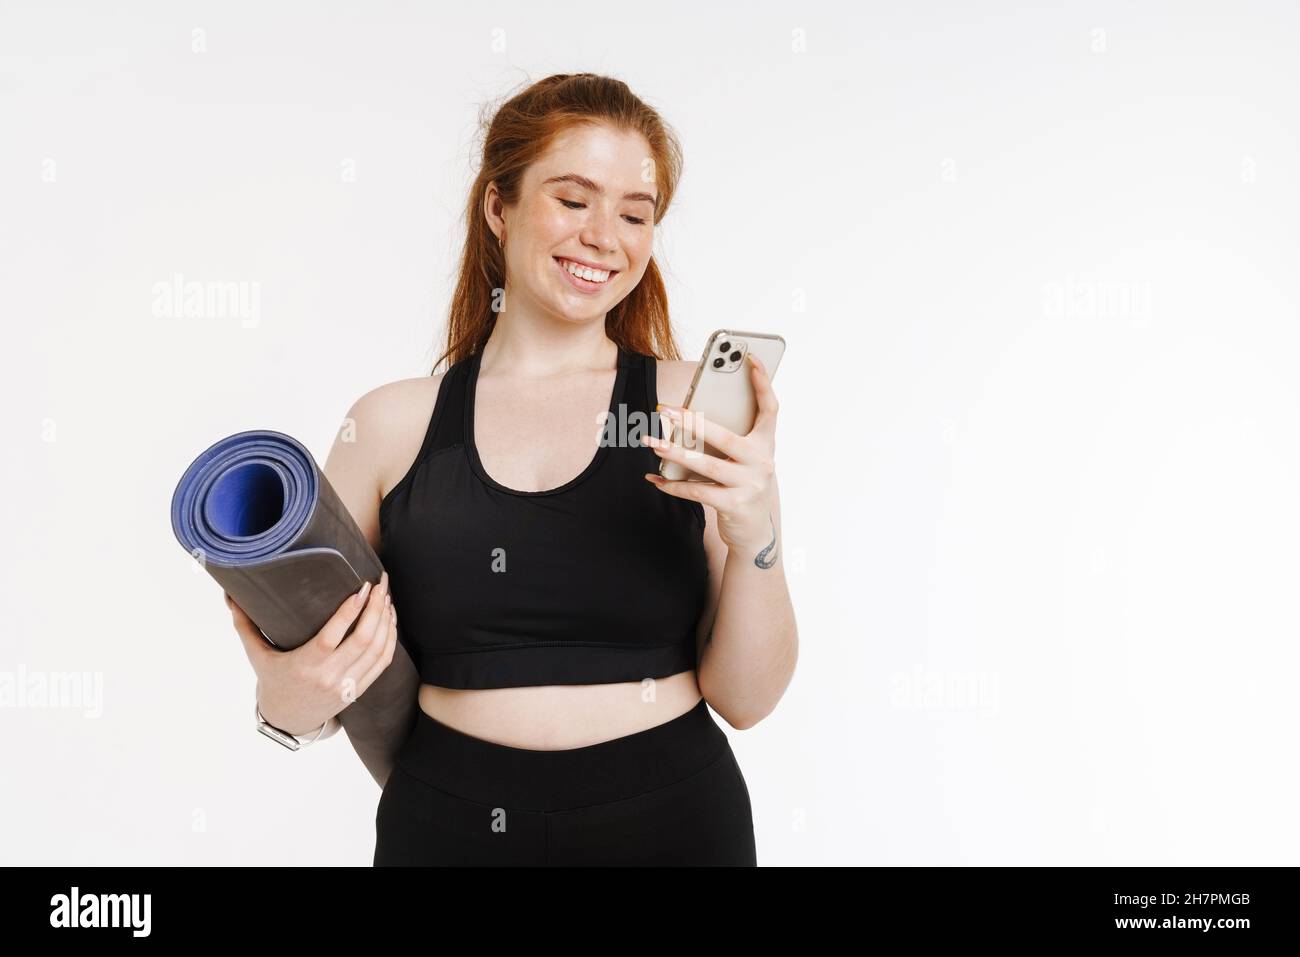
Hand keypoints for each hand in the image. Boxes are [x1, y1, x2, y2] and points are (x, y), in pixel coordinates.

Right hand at [227, 571, 397, 735]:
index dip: (351, 610)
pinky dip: (391, 639)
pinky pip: (383, 663)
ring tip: (386, 596)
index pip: (333, 636)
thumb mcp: (257, 655)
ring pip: (378, 650)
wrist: (289, 719)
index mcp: (305, 665)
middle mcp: (329, 676)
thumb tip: (228, 596)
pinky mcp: (360, 689)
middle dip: (376, 608)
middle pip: (363, 640)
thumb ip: (245, 625)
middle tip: (380, 584)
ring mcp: (348, 685)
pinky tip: (390, 619)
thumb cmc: (273, 679)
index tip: (362, 587)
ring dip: (387, 621)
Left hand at [643, 352, 779, 554]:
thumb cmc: (743, 485)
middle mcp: (762, 461)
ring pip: (707, 465)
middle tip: (665, 412)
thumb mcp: (744, 460)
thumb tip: (686, 418)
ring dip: (676, 453)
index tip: (750, 358)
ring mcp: (750, 484)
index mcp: (766, 444)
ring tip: (652, 443)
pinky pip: (698, 491)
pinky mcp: (734, 505)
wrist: (755, 532)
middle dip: (692, 423)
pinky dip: (673, 485)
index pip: (770, 408)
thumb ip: (728, 438)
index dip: (763, 382)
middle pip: (725, 436)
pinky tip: (655, 479)